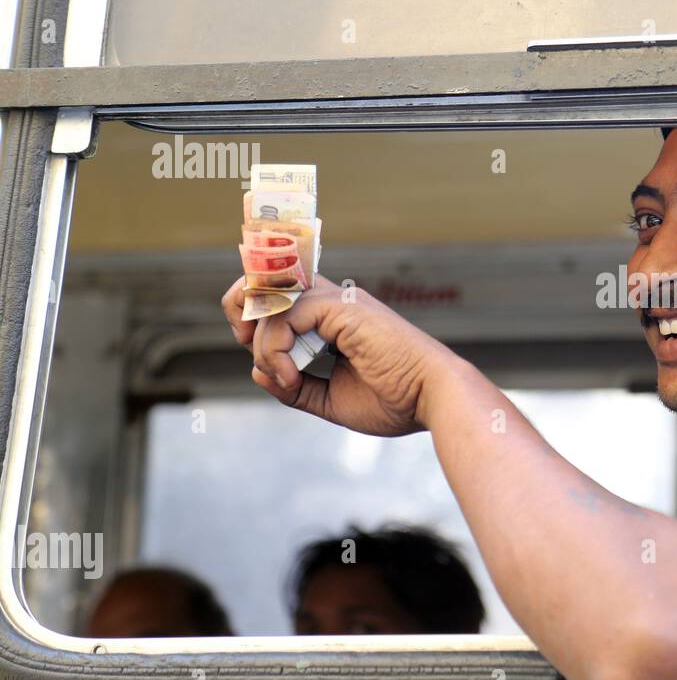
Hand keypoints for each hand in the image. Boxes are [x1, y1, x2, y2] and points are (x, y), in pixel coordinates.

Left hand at [221, 275, 450, 435]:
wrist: (432, 399)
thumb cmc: (396, 401)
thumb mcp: (330, 399)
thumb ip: (294, 387)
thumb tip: (257, 370)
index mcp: (335, 318)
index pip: (280, 294)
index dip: (252, 310)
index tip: (247, 345)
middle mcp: (335, 301)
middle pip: (267, 278)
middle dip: (241, 308)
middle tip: (249, 347)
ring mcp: (339, 300)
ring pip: (272, 301)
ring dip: (262, 344)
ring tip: (285, 379)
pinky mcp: (342, 307)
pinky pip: (285, 317)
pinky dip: (275, 350)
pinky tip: (291, 377)